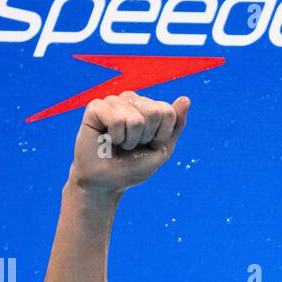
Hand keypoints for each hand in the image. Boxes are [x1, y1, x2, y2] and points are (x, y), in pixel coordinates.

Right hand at [68, 91, 189, 196]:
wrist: (108, 182)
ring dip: (129, 140)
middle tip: (132, 145)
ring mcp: (112, 101)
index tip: (148, 145)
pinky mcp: (95, 107)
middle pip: (154, 112)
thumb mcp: (162, 149)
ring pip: (134, 118)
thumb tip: (186, 99)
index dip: (161, 135)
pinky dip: (115, 137)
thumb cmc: (133, 166)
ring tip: (119, 143)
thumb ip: (175, 125)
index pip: (167, 112)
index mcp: (148, 105)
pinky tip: (107, 139)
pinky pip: (116, 120)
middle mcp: (130, 99)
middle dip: (146, 137)